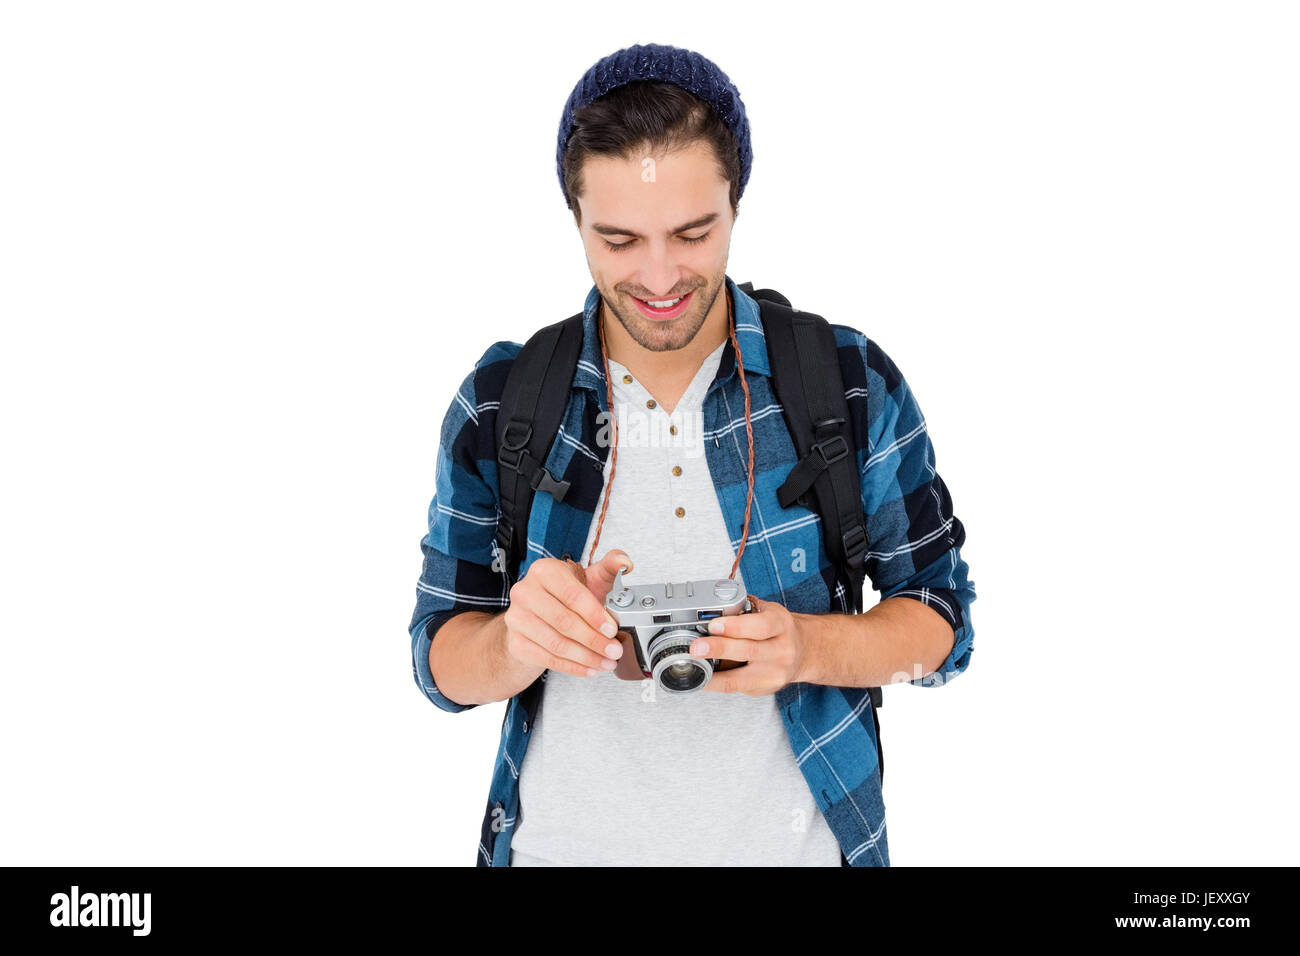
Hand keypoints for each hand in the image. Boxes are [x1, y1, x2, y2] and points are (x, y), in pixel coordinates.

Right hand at [501, 549, 633, 677]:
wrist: (535, 617)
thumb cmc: (564, 597)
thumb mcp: (587, 578)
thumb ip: (608, 568)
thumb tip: (625, 562)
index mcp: (544, 571)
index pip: (572, 594)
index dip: (594, 615)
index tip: (612, 629)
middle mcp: (525, 592)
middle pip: (564, 621)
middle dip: (594, 640)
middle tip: (614, 650)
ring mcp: (517, 618)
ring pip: (556, 643)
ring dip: (586, 657)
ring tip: (606, 662)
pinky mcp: (516, 642)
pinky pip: (548, 659)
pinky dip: (572, 667)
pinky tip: (589, 668)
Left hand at [688, 594, 807, 695]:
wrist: (804, 652)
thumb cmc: (779, 629)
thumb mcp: (768, 611)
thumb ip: (744, 608)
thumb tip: (712, 607)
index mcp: (781, 625)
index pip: (760, 626)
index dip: (735, 626)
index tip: (713, 625)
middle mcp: (782, 650)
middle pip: (748, 651)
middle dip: (719, 649)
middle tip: (696, 647)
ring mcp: (775, 673)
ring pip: (741, 678)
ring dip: (714, 674)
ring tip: (695, 667)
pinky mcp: (766, 689)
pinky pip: (737, 688)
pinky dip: (717, 684)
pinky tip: (704, 678)